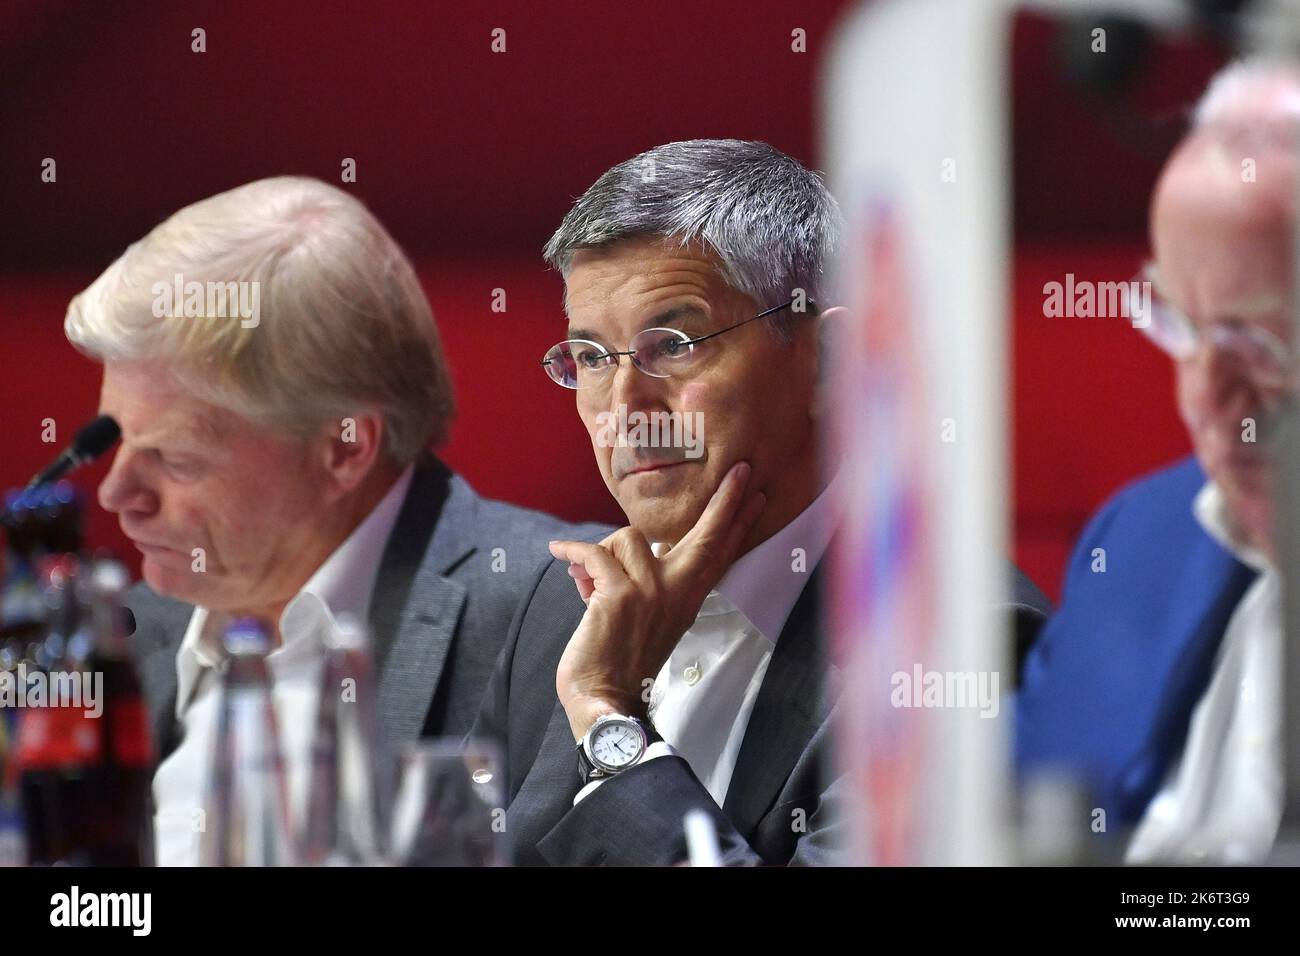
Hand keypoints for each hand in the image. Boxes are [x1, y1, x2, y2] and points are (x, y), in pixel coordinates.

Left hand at [548, 461, 765, 742]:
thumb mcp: (648, 620)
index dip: (737, 524)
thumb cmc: (618, 662)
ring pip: (627, 538)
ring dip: (601, 555)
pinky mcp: (619, 594)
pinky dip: (571, 552)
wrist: (603, 700)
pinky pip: (593, 552)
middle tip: (740, 470)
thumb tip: (626, 550)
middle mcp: (675, 593)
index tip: (755, 497)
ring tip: (588, 582)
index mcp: (686, 600)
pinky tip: (558, 552)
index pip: (718, 555)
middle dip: (724, 502)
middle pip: (707, 537)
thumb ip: (649, 584)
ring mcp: (650, 592)